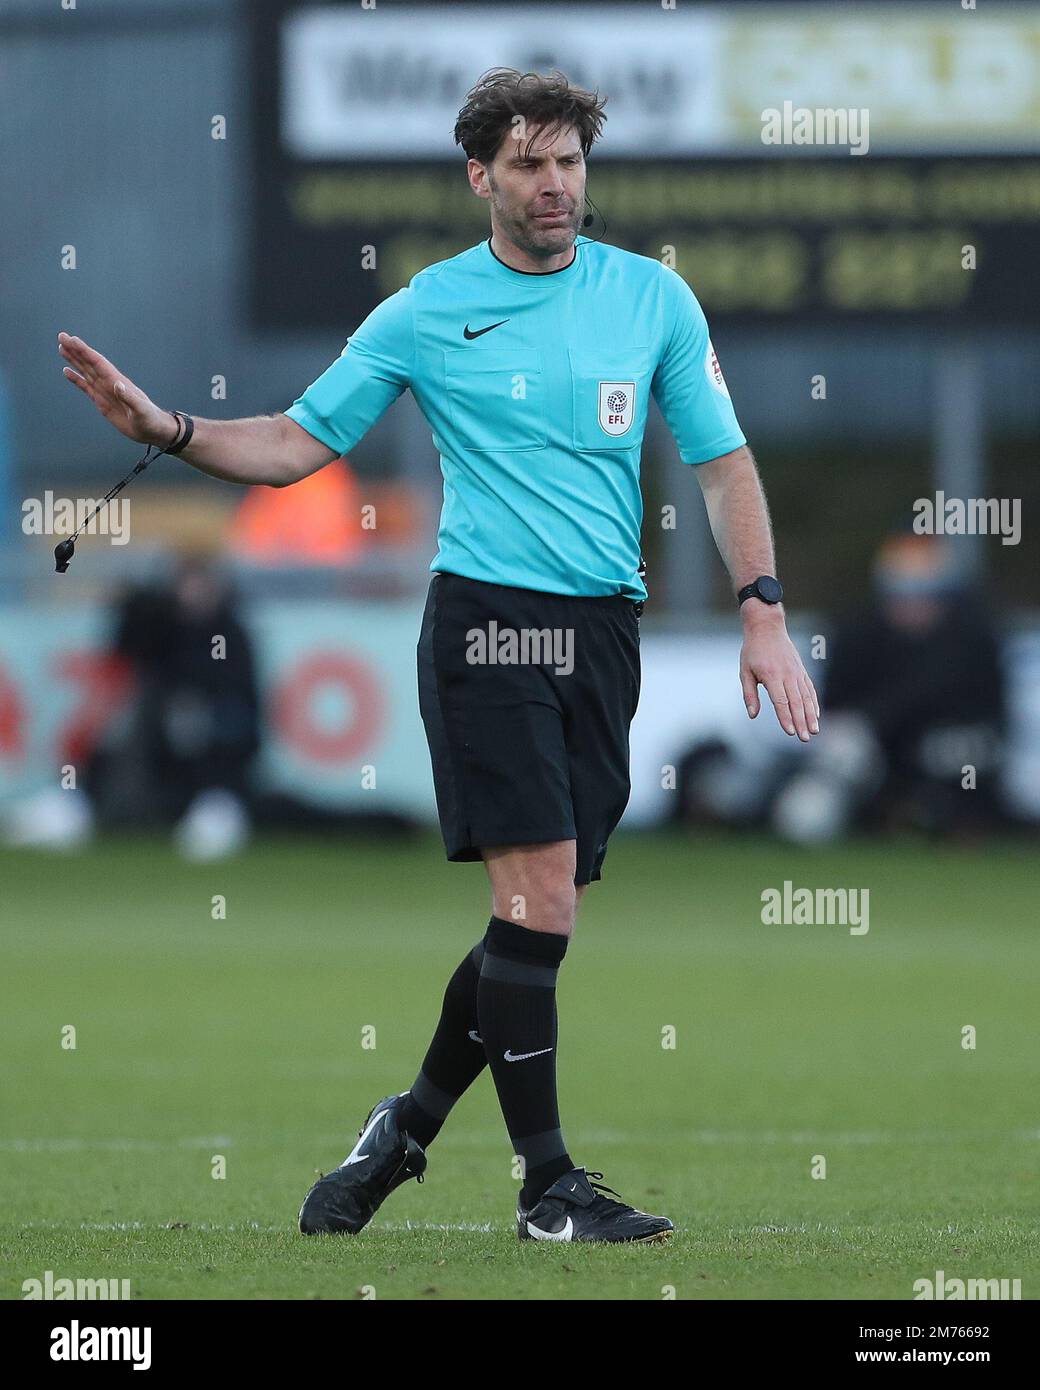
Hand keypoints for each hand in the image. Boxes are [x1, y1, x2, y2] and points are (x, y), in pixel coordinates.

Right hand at [57, 333, 177, 447]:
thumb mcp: (141, 410)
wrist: (152, 430)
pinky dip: (76, 379)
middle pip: (89, 362)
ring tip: (61, 348)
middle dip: (76, 350)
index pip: (98, 362)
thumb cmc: (150, 419)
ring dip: (74, 360)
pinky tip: (67, 371)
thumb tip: (116, 384)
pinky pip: (86, 387)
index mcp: (118, 382)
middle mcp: (109, 383)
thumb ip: (129, 398)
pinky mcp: (102, 401)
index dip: (85, 351)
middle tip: (61, 336)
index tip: (72, 340)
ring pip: (86, 371)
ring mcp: (105, 391)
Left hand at [739, 604, 819, 741]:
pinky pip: (810, 689)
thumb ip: (749, 694)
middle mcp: (787, 675)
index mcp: (771, 675)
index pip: (780, 701)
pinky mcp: (801, 671)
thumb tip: (753, 715)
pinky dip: (813, 702)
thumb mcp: (745, 671)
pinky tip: (815, 714)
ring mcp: (797, 672)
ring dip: (811, 715)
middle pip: (796, 702)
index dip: (785, 717)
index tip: (790, 732)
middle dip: (801, 722)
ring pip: (806, 697)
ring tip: (814, 730)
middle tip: (805, 738)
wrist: (767, 627)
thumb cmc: (753, 651)